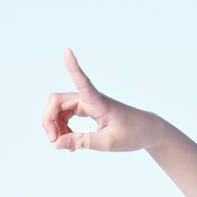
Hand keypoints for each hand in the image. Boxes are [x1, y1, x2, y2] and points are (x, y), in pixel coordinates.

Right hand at [42, 48, 159, 152]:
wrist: (146, 131)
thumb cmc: (132, 134)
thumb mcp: (108, 143)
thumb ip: (83, 142)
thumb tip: (57, 144)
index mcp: (98, 102)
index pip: (83, 82)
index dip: (73, 67)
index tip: (67, 51)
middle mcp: (90, 98)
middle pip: (57, 101)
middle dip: (49, 120)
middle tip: (54, 142)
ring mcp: (87, 102)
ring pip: (59, 109)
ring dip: (56, 126)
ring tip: (66, 145)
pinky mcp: (87, 108)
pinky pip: (65, 115)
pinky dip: (63, 128)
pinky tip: (70, 141)